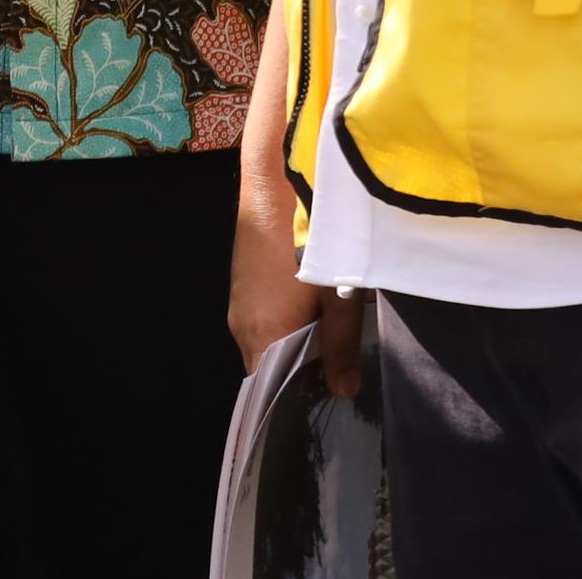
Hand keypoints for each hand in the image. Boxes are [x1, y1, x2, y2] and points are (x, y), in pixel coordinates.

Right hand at [231, 194, 363, 391]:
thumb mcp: (337, 296)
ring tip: (327, 338)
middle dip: (296, 369)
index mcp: (262, 335)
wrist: (277, 181)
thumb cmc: (310, 243)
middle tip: (334, 370)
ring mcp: (239, 299)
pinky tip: (310, 307)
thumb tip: (343, 391)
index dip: (294, 397)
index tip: (322, 401)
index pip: (269, 388)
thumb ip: (340, 346)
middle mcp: (242, 323)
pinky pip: (261, 316)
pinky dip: (283, 321)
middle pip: (267, 363)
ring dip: (292, 342)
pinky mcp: (243, 278)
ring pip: (265, 338)